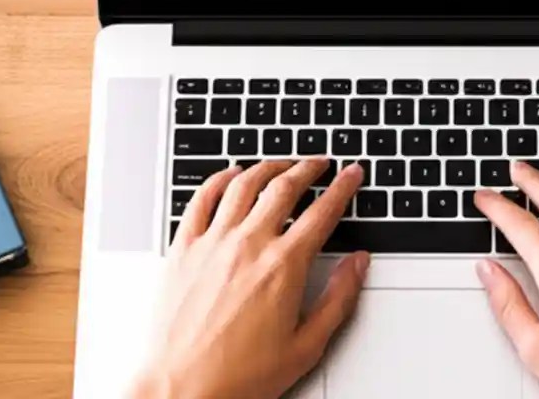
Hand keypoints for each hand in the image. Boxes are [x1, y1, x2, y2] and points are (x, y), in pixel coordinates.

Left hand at [132, 159, 368, 398]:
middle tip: (320, 162)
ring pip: (244, 184)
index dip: (343, 188)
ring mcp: (213, 243)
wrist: (181, 390)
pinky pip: (201, 199)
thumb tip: (357, 264)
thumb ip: (338, 299)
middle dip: (308, 167)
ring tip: (281, 163)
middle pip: (284, 187)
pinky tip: (229, 174)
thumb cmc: (239, 377)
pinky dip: (218, 179)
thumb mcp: (306, 346)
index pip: (323, 212)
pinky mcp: (183, 249)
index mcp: (284, 267)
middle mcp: (248, 245)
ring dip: (268, 166)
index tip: (352, 174)